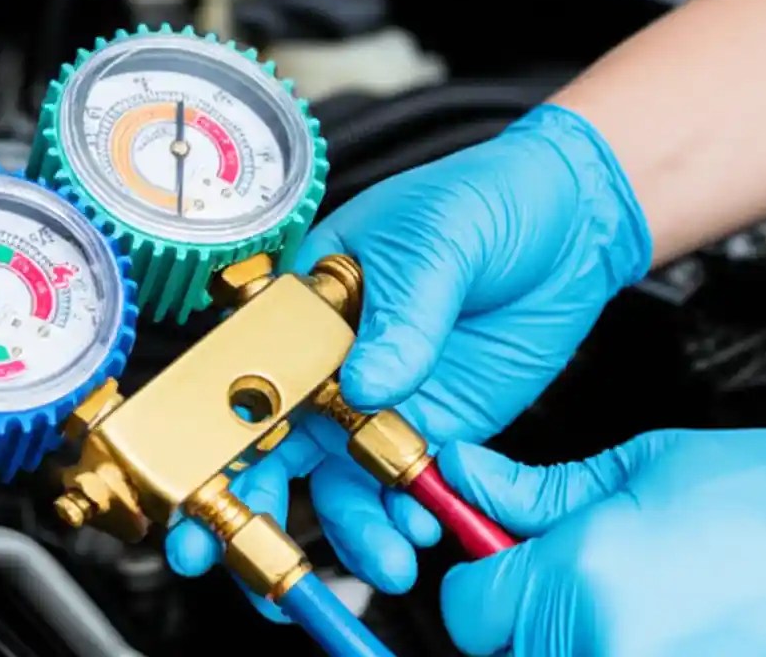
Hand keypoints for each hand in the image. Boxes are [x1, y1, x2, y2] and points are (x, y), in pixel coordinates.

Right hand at [165, 104, 652, 601]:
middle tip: (236, 563)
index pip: (240, 377)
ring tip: (383, 564)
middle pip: (270, 449)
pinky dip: (404, 521)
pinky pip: (403, 487)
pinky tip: (417, 533)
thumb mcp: (437, 239)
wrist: (572, 221)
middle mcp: (328, 364)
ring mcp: (377, 404)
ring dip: (349, 534)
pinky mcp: (432, 428)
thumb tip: (367, 384)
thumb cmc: (486, 200)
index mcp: (303, 306)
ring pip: (339, 485)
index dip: (208, 439)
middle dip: (247, 513)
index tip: (194, 491)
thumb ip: (403, 313)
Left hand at [436, 411, 765, 656]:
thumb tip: (467, 478)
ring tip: (635, 600)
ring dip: (573, 640)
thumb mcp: (640, 468)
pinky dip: (618, 652)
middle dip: (526, 617)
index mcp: (581, 576)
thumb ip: (538, 491)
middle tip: (584, 578)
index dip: (481, 580)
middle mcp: (602, 647)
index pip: (467, 609)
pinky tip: (666, 626)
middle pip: (506, 651)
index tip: (505, 562)